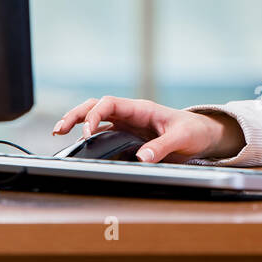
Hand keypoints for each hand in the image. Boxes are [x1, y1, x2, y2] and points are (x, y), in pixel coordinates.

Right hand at [52, 96, 235, 162]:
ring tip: (59, 132)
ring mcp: (127, 124)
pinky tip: (78, 143)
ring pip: (96, 117)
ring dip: (77, 121)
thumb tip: (143, 157)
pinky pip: (103, 131)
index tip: (86, 133)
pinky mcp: (127, 135)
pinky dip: (88, 134)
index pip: (109, 104)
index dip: (94, 115)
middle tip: (59, 129)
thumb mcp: (181, 138)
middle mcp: (130, 114)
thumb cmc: (194, 131)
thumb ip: (162, 147)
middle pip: (96, 106)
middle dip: (75, 115)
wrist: (203, 135)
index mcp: (141, 108)